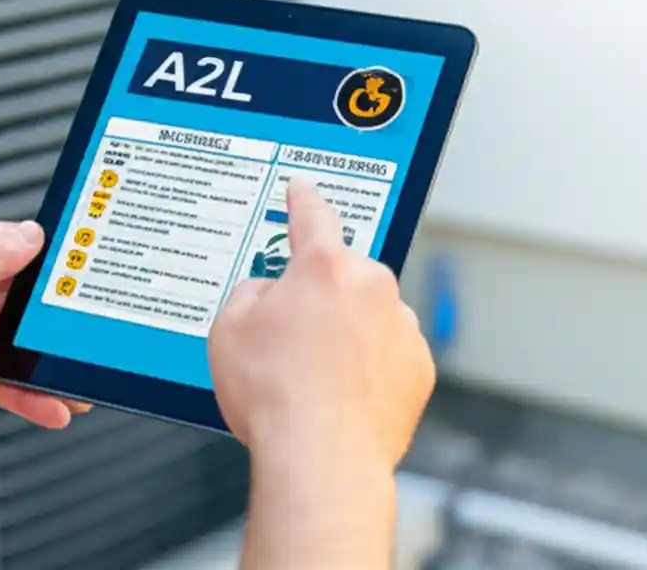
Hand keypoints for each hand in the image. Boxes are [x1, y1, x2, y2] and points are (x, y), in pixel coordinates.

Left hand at [0, 222, 88, 458]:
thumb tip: (30, 233)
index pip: (4, 244)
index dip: (42, 257)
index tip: (78, 267)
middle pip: (15, 297)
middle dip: (49, 319)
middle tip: (86, 329)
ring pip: (14, 342)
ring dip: (42, 364)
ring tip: (76, 381)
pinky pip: (3, 377)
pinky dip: (26, 392)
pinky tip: (51, 406)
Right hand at [209, 179, 434, 470]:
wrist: (321, 457)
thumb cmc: (274, 395)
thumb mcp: (228, 329)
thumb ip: (250, 292)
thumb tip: (268, 292)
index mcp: (323, 266)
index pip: (312, 215)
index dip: (302, 199)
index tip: (303, 189)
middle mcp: (371, 287)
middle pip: (339, 274)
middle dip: (316, 295)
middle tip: (286, 335)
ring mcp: (401, 327)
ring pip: (366, 314)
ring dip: (344, 331)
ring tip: (311, 375)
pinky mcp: (418, 367)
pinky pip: (387, 352)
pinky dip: (367, 365)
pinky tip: (338, 393)